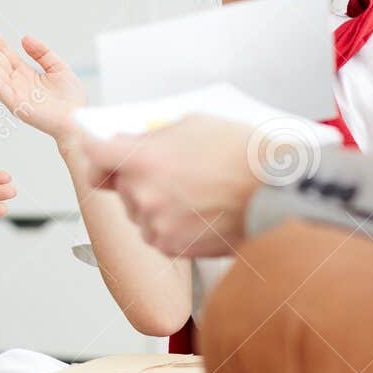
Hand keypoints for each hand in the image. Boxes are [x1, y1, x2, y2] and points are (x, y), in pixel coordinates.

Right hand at [0, 20, 86, 143]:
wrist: (79, 119)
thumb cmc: (71, 100)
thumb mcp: (58, 67)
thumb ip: (42, 52)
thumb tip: (24, 38)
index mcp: (25, 73)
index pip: (5, 52)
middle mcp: (16, 82)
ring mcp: (14, 93)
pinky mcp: (16, 104)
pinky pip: (0, 87)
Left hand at [83, 115, 259, 256]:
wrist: (279, 191)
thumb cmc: (242, 151)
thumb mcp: (191, 124)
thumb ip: (151, 135)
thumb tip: (127, 141)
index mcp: (141, 160)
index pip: (92, 155)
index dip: (95, 150)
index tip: (100, 149)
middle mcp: (141, 195)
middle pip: (116, 185)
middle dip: (133, 176)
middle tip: (165, 168)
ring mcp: (156, 225)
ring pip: (137, 212)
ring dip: (152, 202)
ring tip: (190, 190)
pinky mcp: (174, 249)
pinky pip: (157, 235)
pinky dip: (169, 224)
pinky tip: (197, 211)